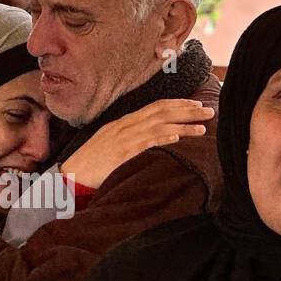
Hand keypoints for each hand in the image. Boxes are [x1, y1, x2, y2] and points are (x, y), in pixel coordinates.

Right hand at [61, 99, 211, 188]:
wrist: (71, 176)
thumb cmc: (91, 164)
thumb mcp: (110, 143)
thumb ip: (129, 137)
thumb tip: (149, 137)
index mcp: (123, 123)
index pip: (156, 107)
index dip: (178, 104)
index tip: (196, 105)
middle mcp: (125, 126)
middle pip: (161, 112)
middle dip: (187, 110)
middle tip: (210, 110)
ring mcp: (123, 139)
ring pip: (159, 126)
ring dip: (183, 125)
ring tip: (203, 128)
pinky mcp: (121, 153)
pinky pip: (144, 143)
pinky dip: (161, 137)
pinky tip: (176, 136)